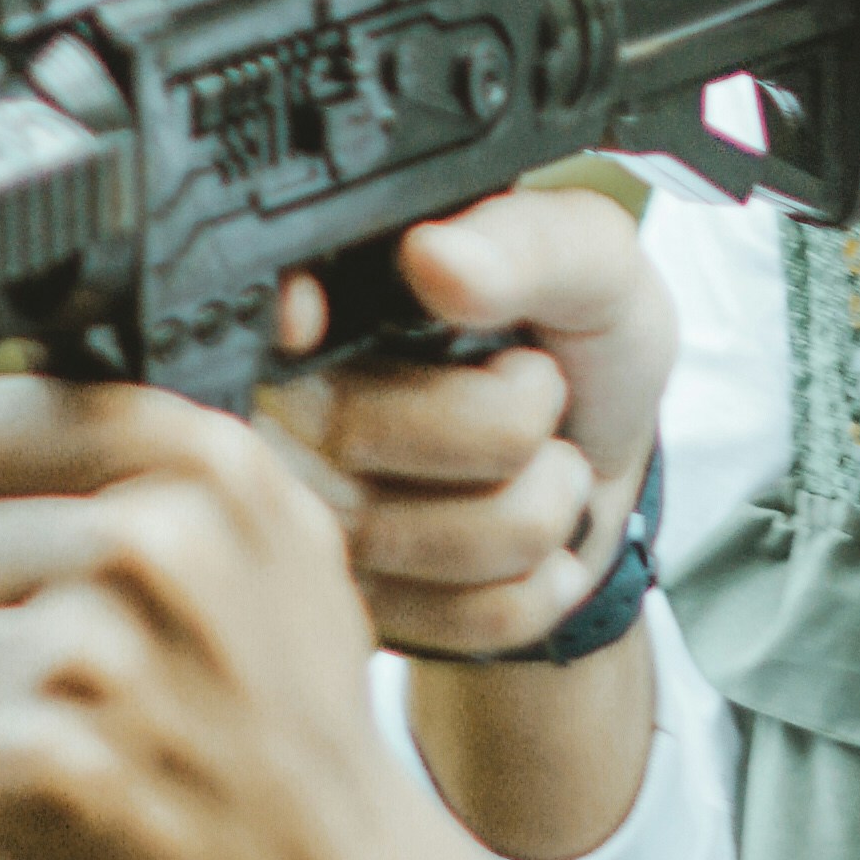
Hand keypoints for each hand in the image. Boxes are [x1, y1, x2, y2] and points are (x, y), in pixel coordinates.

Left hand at [0, 373, 594, 859]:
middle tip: (87, 723)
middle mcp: (155, 542)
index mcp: (212, 471)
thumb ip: (150, 483)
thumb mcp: (274, 570)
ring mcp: (91, 654)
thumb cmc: (288, 765)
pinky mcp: (31, 769)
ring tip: (71, 786)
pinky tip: (28, 838)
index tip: (60, 593)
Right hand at [267, 187, 674, 669]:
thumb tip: (434, 257)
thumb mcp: (591, 264)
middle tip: (541, 390)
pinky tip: (537, 540)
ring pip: (413, 539)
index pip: (245, 312)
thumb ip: (524, 244)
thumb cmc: (582, 346)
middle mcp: (292, 406)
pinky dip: (537, 582)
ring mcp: (315, 517)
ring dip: (537, 510)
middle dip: (508, 428)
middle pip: (352, 434)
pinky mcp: (365, 607)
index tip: (312, 318)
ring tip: (547, 463)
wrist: (613, 460)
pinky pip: (458, 615)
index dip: (284, 320)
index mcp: (331, 297)